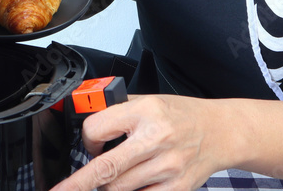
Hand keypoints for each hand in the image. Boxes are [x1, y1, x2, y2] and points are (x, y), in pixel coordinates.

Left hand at [50, 95, 225, 190]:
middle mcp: (156, 138)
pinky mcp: (177, 187)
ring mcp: (167, 166)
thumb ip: (119, 111)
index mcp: (145, 111)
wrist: (221, 131)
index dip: (88, 139)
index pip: (97, 128)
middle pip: (106, 167)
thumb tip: (87, 121)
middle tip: (60, 190)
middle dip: (78, 183)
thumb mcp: (150, 101)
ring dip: (107, 186)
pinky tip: (130, 186)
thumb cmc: (183, 116)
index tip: (92, 143)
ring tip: (112, 178)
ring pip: (119, 188)